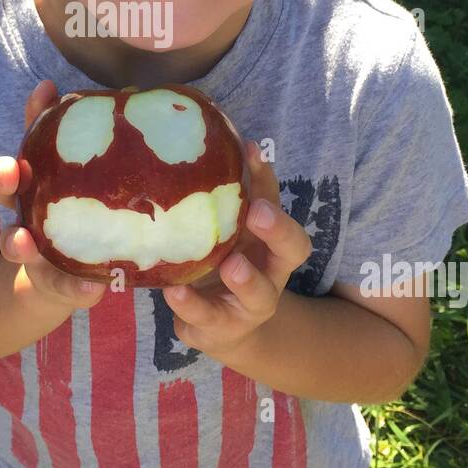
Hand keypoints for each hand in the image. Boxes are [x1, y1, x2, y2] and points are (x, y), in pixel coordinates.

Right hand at [0, 79, 106, 313]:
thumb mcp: (84, 182)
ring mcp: (34, 252)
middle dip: (1, 177)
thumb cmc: (79, 221)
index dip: (28, 116)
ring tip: (22, 241)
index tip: (42, 96)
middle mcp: (24, 213)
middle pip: (3, 191)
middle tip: (8, 172)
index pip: (24, 147)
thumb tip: (116, 93)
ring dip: (16, 241)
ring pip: (16, 244)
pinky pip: (63, 289)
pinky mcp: (54, 287)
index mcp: (32, 186)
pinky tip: (92, 289)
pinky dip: (74, 290)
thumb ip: (92, 145)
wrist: (61, 286)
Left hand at [162, 141, 311, 360]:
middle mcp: (270, 269)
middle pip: (293, 248)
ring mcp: (250, 303)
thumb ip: (212, 199)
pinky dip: (192, 306)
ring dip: (247, 278)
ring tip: (232, 266)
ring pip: (260, 293)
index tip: (252, 150)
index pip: (274, 199)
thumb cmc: (221, 261)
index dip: (267, 177)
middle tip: (257, 213)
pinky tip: (174, 292)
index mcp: (269, 239)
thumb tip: (182, 140)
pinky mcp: (221, 327)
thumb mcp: (222, 231)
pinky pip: (209, 318)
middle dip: (278, 229)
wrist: (222, 327)